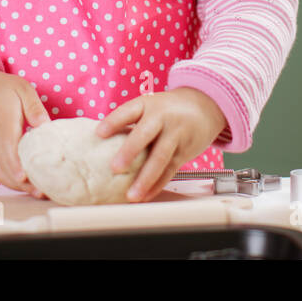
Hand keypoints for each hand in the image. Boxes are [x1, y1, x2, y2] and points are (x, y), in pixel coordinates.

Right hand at [0, 68, 50, 196]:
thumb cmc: (4, 90)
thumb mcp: (23, 89)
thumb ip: (34, 107)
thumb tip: (45, 125)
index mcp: (2, 121)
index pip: (7, 147)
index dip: (15, 164)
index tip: (25, 177)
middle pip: (3, 165)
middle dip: (21, 182)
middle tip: (41, 192)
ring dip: (15, 185)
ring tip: (36, 192)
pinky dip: (9, 181)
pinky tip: (24, 186)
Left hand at [95, 88, 226, 202]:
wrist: (203, 106)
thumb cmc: (167, 109)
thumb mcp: (149, 106)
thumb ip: (131, 122)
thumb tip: (100, 144)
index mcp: (147, 105)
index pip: (128, 112)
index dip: (114, 122)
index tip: (99, 133)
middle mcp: (162, 118)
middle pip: (145, 134)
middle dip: (130, 151)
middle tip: (115, 167)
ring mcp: (175, 134)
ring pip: (160, 157)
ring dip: (145, 178)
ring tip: (131, 194)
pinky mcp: (184, 151)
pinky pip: (170, 170)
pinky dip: (157, 185)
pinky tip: (145, 196)